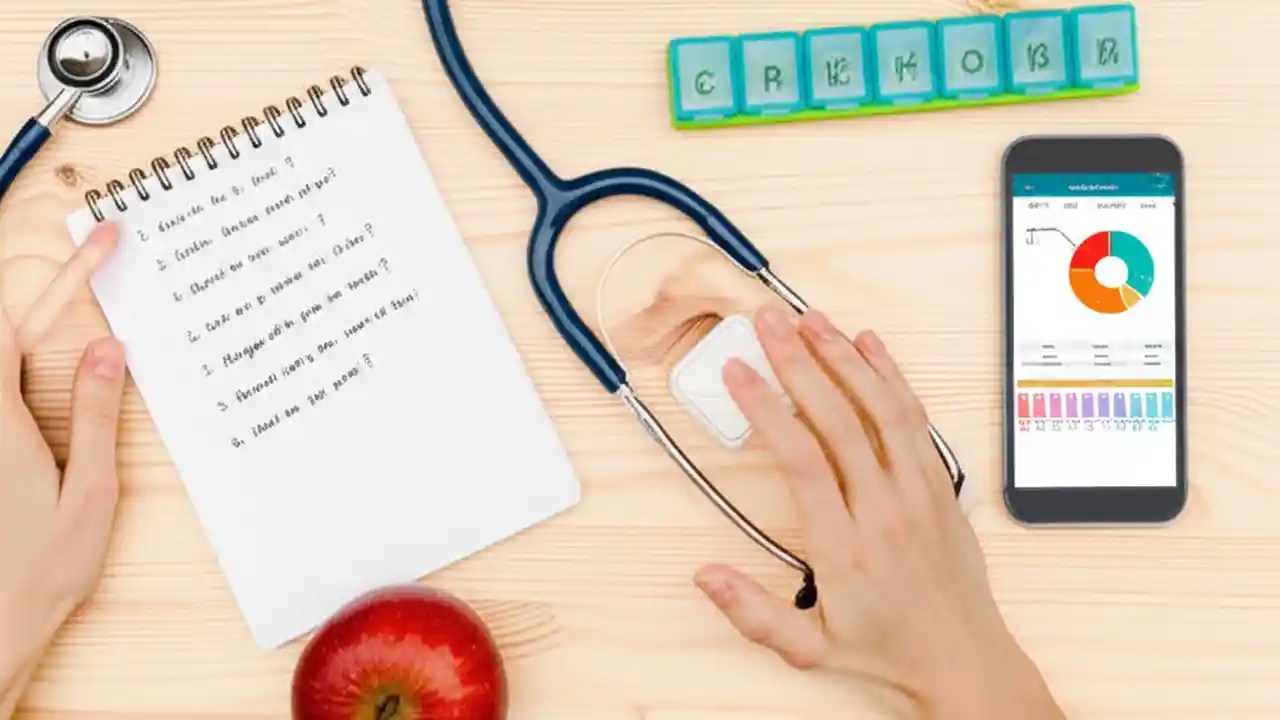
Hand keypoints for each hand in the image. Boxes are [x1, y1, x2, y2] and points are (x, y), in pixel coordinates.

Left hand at [0, 222, 124, 717]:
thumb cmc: (41, 570)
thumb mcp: (89, 493)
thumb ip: (95, 416)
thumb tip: (109, 350)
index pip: (21, 325)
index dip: (67, 276)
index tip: (103, 241)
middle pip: (2, 332)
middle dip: (51, 284)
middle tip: (98, 249)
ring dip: (31, 320)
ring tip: (78, 289)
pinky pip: (0, 386)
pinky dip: (21, 361)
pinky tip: (51, 357)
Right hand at [694, 307, 1062, 719]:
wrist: (963, 662)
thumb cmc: (886, 652)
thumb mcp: (808, 649)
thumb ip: (752, 613)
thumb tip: (705, 576)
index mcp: (845, 549)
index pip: (802, 461)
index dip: (766, 409)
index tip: (738, 373)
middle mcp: (885, 512)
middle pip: (839, 420)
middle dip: (798, 364)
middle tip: (768, 323)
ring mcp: (917, 494)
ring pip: (882, 409)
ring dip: (844, 358)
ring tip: (811, 320)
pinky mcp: (939, 486)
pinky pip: (916, 421)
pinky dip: (892, 377)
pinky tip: (869, 347)